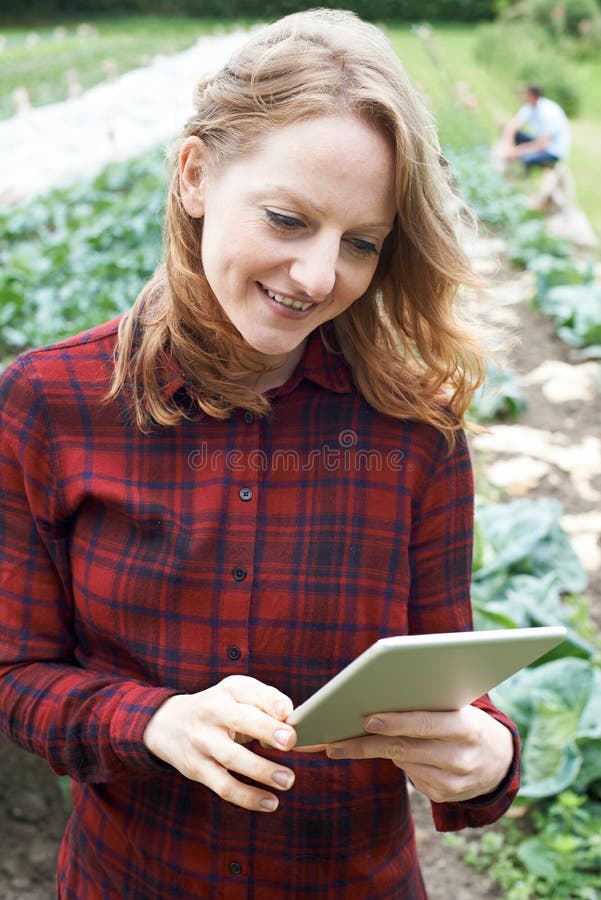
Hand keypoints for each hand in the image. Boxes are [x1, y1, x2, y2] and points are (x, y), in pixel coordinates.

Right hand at [143, 675, 296, 811]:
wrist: (169, 723)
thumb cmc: (220, 708)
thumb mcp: (238, 694)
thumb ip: (266, 702)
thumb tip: (291, 721)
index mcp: (228, 689)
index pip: (249, 690)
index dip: (269, 701)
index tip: (287, 712)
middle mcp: (212, 712)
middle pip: (239, 720)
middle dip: (266, 729)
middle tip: (291, 741)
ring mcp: (202, 741)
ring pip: (232, 758)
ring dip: (261, 770)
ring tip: (288, 780)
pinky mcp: (197, 768)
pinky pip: (224, 786)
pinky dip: (248, 797)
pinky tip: (270, 802)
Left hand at [324, 706, 513, 803]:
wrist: (498, 760)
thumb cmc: (465, 721)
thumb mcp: (458, 707)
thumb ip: (429, 704)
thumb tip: (381, 700)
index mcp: (466, 726)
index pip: (425, 723)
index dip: (395, 722)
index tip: (367, 719)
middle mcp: (461, 756)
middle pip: (405, 748)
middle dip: (367, 744)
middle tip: (335, 742)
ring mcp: (454, 781)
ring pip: (403, 763)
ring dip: (375, 751)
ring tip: (346, 742)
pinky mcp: (445, 796)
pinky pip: (412, 777)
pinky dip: (399, 763)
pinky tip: (391, 752)